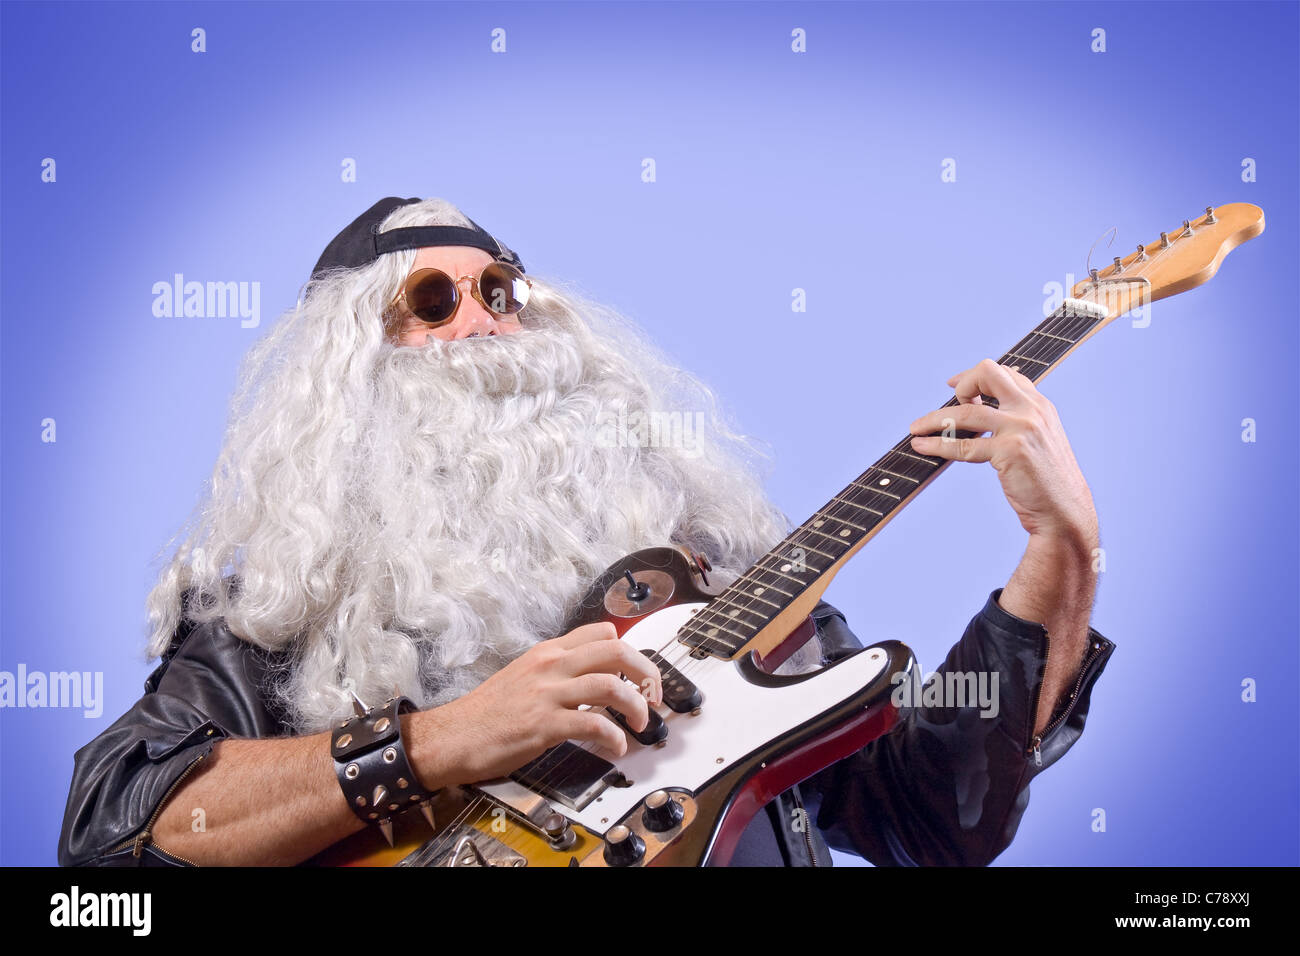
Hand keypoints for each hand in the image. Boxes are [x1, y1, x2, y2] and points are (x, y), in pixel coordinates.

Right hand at [414, 622, 662, 785]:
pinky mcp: (543, 724)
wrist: (453, 736)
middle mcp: (551, 665)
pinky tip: (617, 747)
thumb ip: (559, 674)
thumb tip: (595, 682)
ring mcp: (547, 693)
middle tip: (655, 696)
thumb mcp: (526, 678)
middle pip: (616, 651)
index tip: (640, 674)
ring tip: (640, 725)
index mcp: (548, 652)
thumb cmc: (488, 713)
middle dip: (647, 673)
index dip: (631, 652)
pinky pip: (593, 723)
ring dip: (636, 707)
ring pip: (610, 685)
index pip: (602, 632)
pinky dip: (614, 736)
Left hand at [907, 358, 1097, 542]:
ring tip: (916, 428)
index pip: (1005, 373)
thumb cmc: (1047, 481)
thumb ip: (1021, 419)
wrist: (1064, 511)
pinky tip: (922, 447)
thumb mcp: (1041, 439)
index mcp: (1040, 405)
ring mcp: (1021, 428)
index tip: (955, 385)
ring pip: (966, 411)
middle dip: (962, 384)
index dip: (975, 376)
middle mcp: (1032, 410)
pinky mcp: (1010, 451)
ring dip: (934, 419)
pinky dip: (937, 445)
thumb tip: (987, 406)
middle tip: (947, 403)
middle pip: (988, 373)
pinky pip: (963, 445)